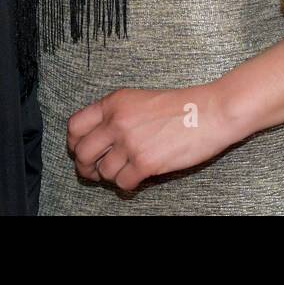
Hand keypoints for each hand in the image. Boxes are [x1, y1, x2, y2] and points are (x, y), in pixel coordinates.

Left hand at [67, 83, 237, 190]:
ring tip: (122, 173)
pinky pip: (122, 183)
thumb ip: (117, 114)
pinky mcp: (145, 162)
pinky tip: (136, 180)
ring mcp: (130, 142)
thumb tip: (98, 138)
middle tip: (94, 171)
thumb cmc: (180, 106)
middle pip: (82, 152)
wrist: (209, 112)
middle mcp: (117, 121)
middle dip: (86, 166)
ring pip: (102, 171)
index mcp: (114, 102)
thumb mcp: (140, 99)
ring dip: (110, 177)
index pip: (75, 126)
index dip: (74, 143)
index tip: (80, 150)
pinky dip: (127, 185)